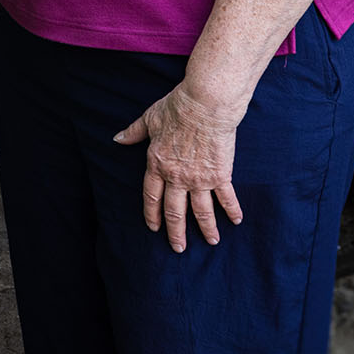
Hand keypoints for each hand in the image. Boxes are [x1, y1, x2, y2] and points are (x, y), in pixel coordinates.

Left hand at [113, 83, 244, 251]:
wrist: (204, 105)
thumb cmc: (176, 108)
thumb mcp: (149, 119)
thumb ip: (133, 132)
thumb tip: (117, 138)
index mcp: (157, 164)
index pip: (152, 196)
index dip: (152, 214)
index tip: (153, 228)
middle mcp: (177, 176)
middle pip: (174, 211)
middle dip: (176, 232)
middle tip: (178, 248)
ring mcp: (199, 178)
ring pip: (201, 211)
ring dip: (205, 228)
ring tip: (210, 241)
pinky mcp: (220, 174)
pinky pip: (226, 198)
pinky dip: (231, 211)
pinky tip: (235, 221)